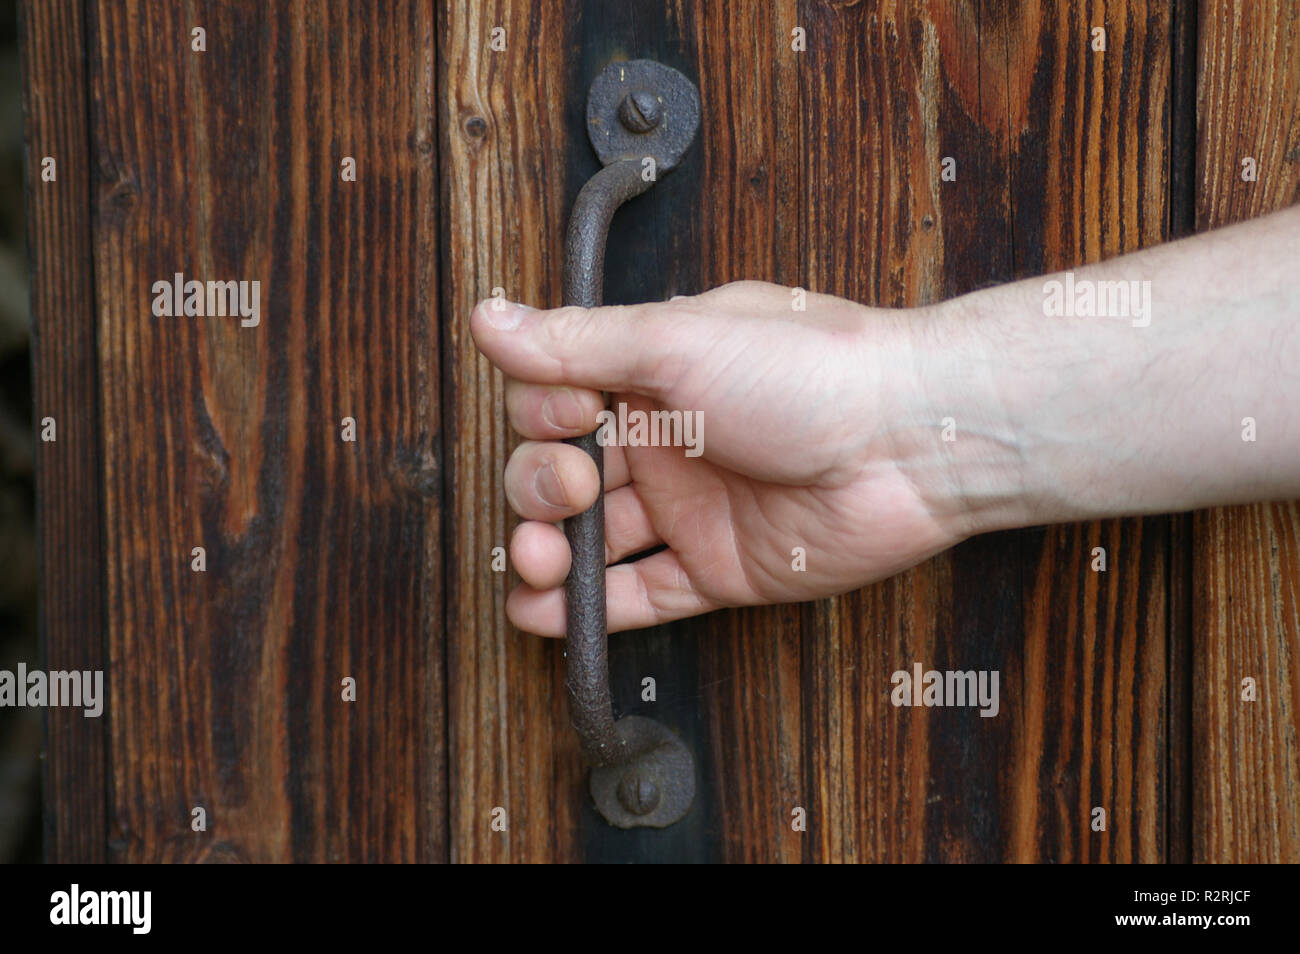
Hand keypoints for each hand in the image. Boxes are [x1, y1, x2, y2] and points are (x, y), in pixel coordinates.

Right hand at [469, 281, 979, 635]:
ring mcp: (692, 509)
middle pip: (562, 473)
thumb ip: (577, 342)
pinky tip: (544, 613)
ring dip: (548, 553)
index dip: (541, 416)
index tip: (565, 417)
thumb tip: (490, 317)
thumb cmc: (810, 370)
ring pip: (593, 539)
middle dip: (539, 487)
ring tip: (539, 564)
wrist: (910, 440)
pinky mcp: (719, 568)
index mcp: (653, 374)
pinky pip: (642, 594)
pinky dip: (592, 610)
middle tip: (569, 491)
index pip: (556, 399)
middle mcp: (667, 441)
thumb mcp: (677, 340)